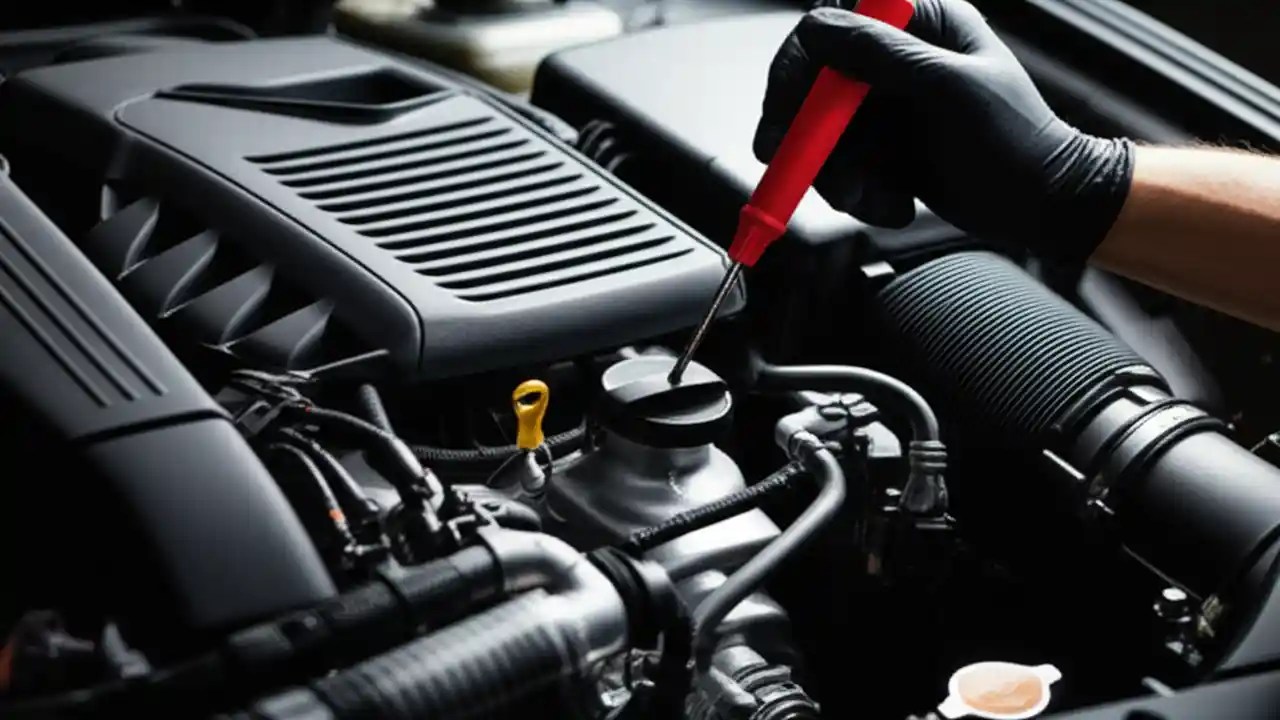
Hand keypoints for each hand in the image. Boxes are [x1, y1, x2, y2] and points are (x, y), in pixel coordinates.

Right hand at [756, 0, 1134, 261]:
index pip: (832, 26)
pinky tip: (894, 205)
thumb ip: (882, 55)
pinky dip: (858, 194)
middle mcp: (897, 59)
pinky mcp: (884, 148)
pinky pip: (843, 167)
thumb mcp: (947, 89)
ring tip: (875, 201)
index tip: (787, 119)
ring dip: (838, 176)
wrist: (1043, 207)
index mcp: (920, 22)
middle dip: (809, 138)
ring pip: (823, 136)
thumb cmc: (1016, 142)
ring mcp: (887, 106)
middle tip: (800, 171)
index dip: (798, 71)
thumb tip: (818, 28)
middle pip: (815, 88)